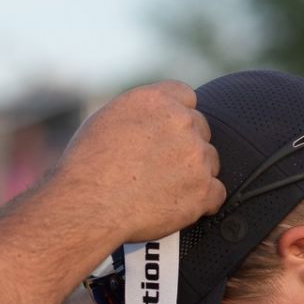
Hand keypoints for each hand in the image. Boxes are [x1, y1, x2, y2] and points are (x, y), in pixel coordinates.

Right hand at [45, 81, 223, 244]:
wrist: (88, 205)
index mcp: (156, 100)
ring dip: (194, 174)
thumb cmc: (87, 166)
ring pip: (210, 161)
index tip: (167, 135)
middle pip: (201, 129)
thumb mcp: (107, 119)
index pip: (186, 96)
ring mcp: (196, 156)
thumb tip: (153, 120)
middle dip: (185, 146)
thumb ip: (140, 113)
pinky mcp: (203, 190)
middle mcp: (181, 121)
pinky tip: (179, 207)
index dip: (177, 117)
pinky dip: (202, 202)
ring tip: (162, 190)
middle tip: (161, 168)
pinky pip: (216, 194)